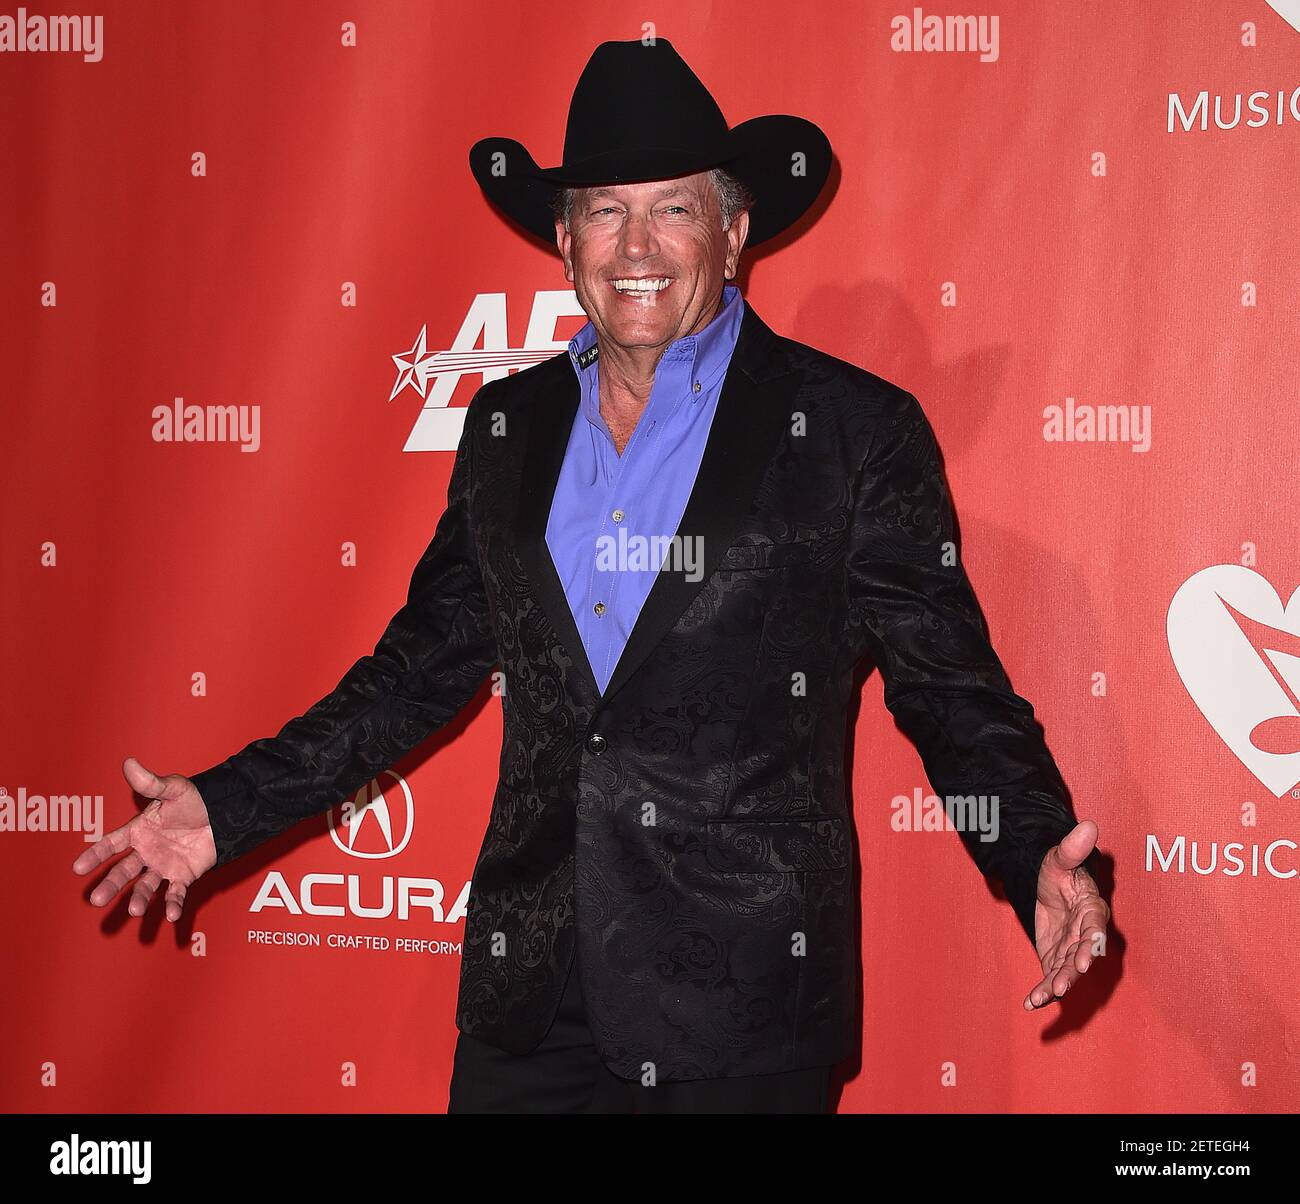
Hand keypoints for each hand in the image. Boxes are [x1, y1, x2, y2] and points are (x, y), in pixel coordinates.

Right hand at [72, 756, 217, 921]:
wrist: (224, 812)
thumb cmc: (195, 799)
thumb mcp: (173, 789)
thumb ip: (151, 783)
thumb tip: (129, 763)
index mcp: (138, 830)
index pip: (111, 844)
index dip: (95, 855)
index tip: (77, 868)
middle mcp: (146, 851)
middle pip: (123, 871)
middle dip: (109, 885)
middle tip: (95, 900)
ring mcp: (163, 865)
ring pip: (145, 885)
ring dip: (138, 898)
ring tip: (134, 910)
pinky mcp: (183, 875)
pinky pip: (175, 892)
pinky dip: (172, 904)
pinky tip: (170, 915)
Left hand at [1023, 819, 1108, 1010]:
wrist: (1046, 884)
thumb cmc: (1056, 869)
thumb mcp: (1058, 858)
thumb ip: (1071, 849)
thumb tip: (1088, 826)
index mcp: (1091, 909)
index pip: (1094, 928)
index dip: (1091, 944)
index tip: (1085, 959)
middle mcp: (1086, 933)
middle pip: (1083, 955)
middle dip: (1074, 972)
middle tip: (1062, 986)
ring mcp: (1072, 949)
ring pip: (1068, 970)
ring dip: (1057, 985)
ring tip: (1041, 998)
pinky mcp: (1058, 959)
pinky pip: (1053, 977)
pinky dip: (1043, 991)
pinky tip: (1030, 1003)